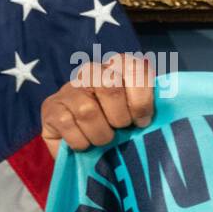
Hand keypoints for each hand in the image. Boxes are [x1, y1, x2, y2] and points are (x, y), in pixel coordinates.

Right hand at [40, 52, 155, 157]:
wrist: (82, 144)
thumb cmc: (116, 128)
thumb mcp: (137, 116)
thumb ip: (148, 107)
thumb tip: (162, 115)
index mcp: (119, 68)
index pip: (133, 67)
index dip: (141, 99)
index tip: (142, 121)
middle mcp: (92, 72)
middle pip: (109, 86)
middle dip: (120, 117)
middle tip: (120, 129)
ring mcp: (68, 89)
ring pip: (88, 111)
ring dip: (101, 134)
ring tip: (103, 140)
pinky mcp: (50, 107)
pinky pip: (67, 124)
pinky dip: (81, 141)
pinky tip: (84, 143)